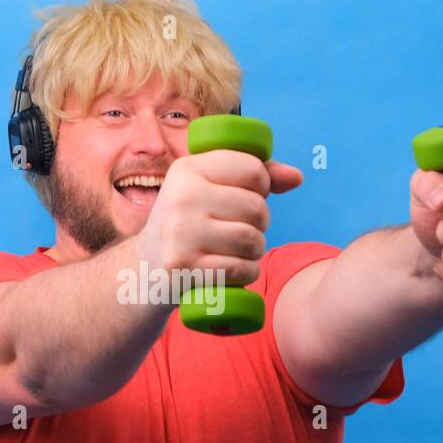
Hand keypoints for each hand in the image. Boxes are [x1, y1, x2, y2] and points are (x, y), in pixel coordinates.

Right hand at [136, 149, 302, 285]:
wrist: (145, 268)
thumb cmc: (188, 222)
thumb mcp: (210, 189)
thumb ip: (253, 176)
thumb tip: (297, 177)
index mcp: (187, 169)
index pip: (252, 169)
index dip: (262, 186)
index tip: (248, 196)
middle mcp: (181, 197)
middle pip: (257, 208)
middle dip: (260, 224)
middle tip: (240, 230)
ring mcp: (180, 234)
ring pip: (252, 240)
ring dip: (255, 251)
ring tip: (237, 251)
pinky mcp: (183, 268)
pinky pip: (240, 269)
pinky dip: (246, 273)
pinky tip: (233, 271)